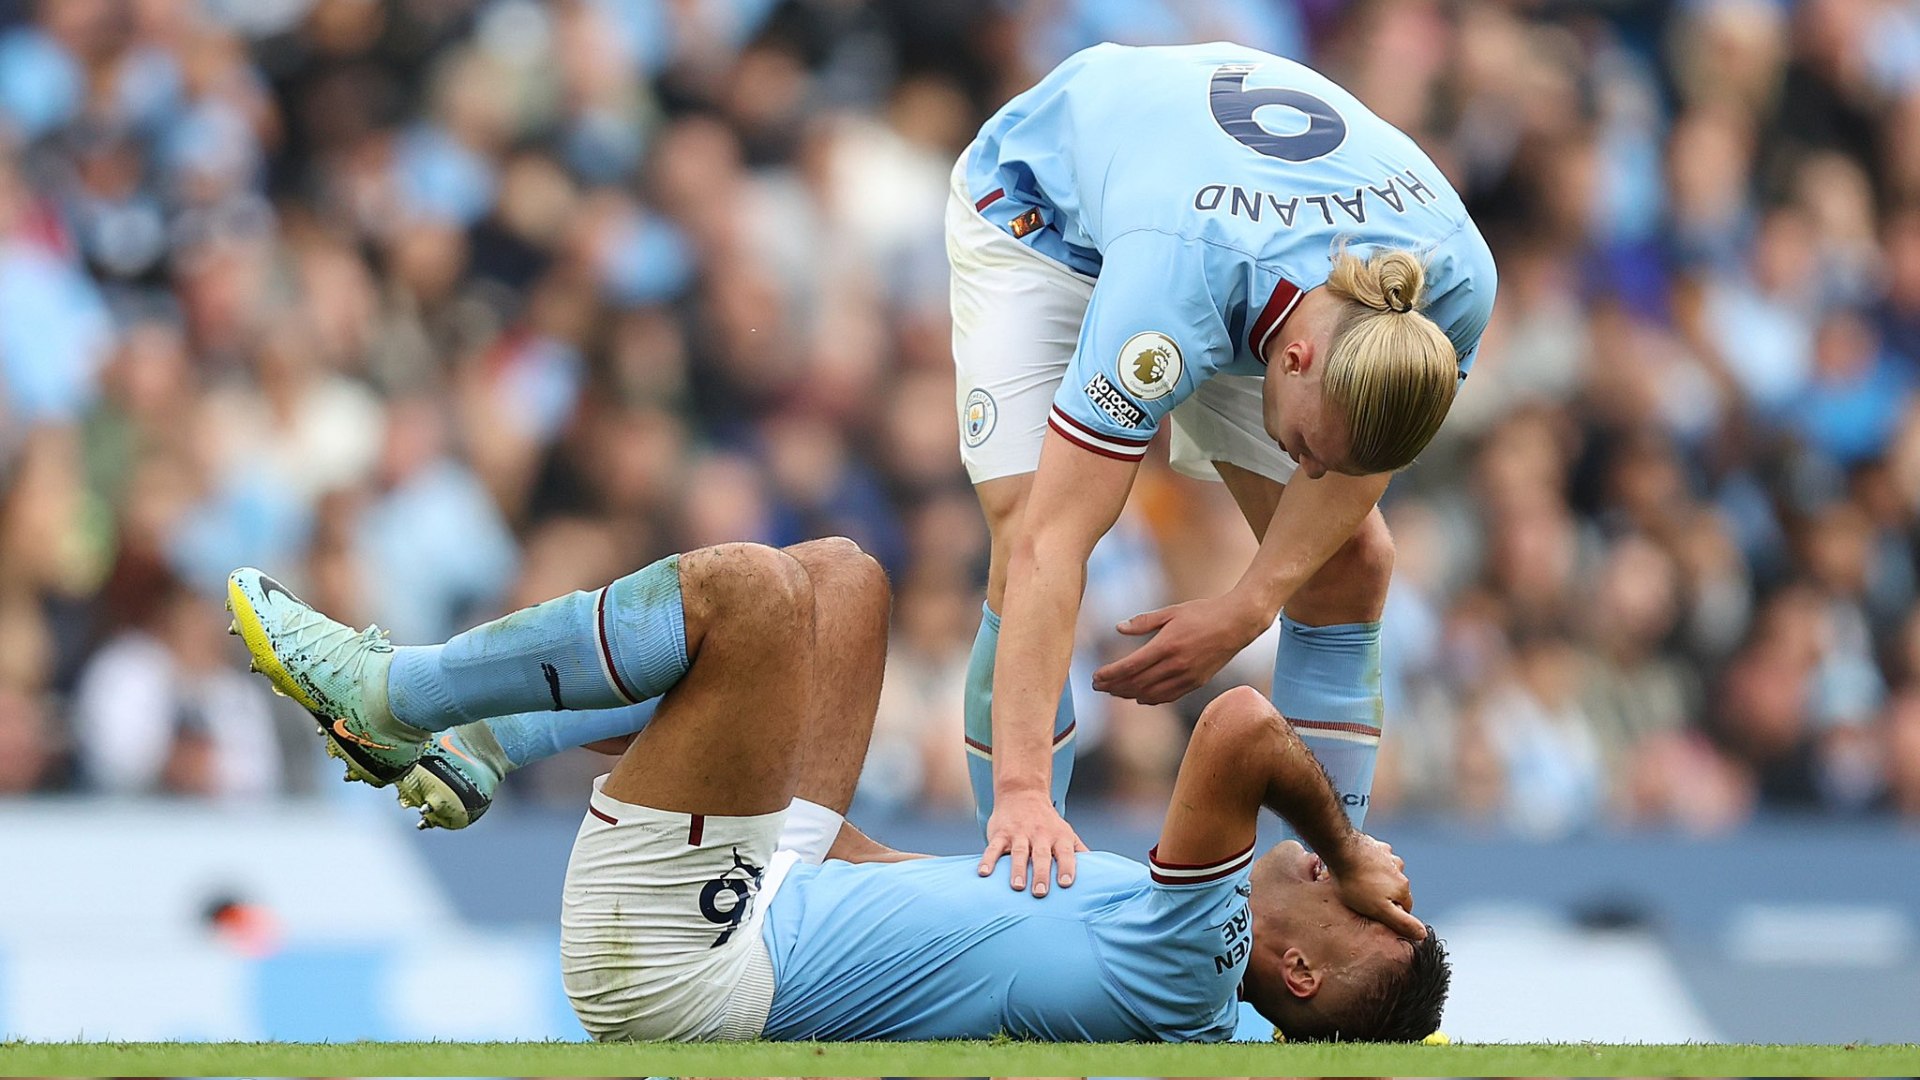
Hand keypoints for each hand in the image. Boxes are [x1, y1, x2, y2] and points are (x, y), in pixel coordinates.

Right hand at [978, 788, 1087, 896]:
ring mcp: (1019, 833)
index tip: (1066, 884)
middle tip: (1040, 893)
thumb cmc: (1048, 822)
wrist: (1023, 793)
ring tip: (1016, 887)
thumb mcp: (1066, 833)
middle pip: (1041, 855)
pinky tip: (984, 873)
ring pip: (1018, 852)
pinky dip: (988, 860)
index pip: (1066, 853)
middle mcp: (1040, 834)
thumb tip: (1101, 874)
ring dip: (1017, 869)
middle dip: (1041, 873)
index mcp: (1058, 837)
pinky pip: (993, 847)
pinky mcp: (1000, 833)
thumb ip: (1079, 852)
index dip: (1067, 867)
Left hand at [1092, 595, 1270, 704]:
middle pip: (1137, 682)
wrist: (1238, 623)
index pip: (1131, 666)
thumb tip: (1118, 628)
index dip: (1110, 674)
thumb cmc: (1204, 613)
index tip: (1095, 677)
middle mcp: (1176, 664)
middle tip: (1097, 687)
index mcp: (1167, 645)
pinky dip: (1151, 699)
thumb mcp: (1172, 611)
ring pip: (1151, 693)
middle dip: (1114, 686)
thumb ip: (1144, 621)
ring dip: (1129, 694)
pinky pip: (1169, 696)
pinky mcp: (1197, 682)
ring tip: (1114, 692)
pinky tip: (1140, 697)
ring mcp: (1187, 676)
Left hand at [1326, 834, 1425, 939]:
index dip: (1390, 914)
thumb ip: (1402, 922)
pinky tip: (1357, 868)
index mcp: (1402, 887)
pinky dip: (1370, 865)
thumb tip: (1422, 933)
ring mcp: (1388, 856)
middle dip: (1382, 896)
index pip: (1405, 908)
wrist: (1341, 850)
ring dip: (1376, 880)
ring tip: (1358, 882)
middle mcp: (1400, 871)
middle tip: (1363, 898)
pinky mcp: (1376, 847)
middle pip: (1395, 891)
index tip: (1375, 912)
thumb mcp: (1379, 909)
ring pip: (1386, 875)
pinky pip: (1376, 860)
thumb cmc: (1356, 882)